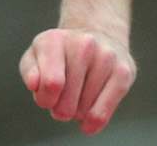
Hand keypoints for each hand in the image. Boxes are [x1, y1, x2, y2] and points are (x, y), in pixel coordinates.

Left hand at [20, 28, 135, 133]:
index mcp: (54, 40)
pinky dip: (96, 120)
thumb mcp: (36, 58)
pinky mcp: (126, 70)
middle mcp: (84, 43)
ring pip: (84, 110)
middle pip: (65, 104)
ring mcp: (108, 56)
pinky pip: (106, 110)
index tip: (48, 96)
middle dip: (61, 109)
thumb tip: (35, 83)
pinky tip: (90, 118)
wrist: (99, 37)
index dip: (46, 100)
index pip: (50, 85)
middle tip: (65, 98)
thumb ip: (30, 71)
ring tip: (80, 96)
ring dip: (78, 111)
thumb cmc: (60, 56)